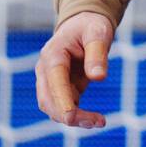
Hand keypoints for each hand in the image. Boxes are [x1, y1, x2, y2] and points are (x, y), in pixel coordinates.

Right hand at [36, 11, 113, 128]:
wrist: (83, 24)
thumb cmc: (90, 26)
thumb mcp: (98, 33)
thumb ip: (97, 53)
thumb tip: (98, 77)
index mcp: (53, 55)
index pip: (54, 81)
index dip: (62, 100)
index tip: (72, 117)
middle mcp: (46, 70)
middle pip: (48, 100)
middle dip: (70, 115)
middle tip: (98, 122)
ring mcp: (49, 81)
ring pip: (53, 108)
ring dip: (73, 119)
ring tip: (99, 122)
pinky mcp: (58, 88)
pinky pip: (63, 107)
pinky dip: (76, 116)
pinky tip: (94, 119)